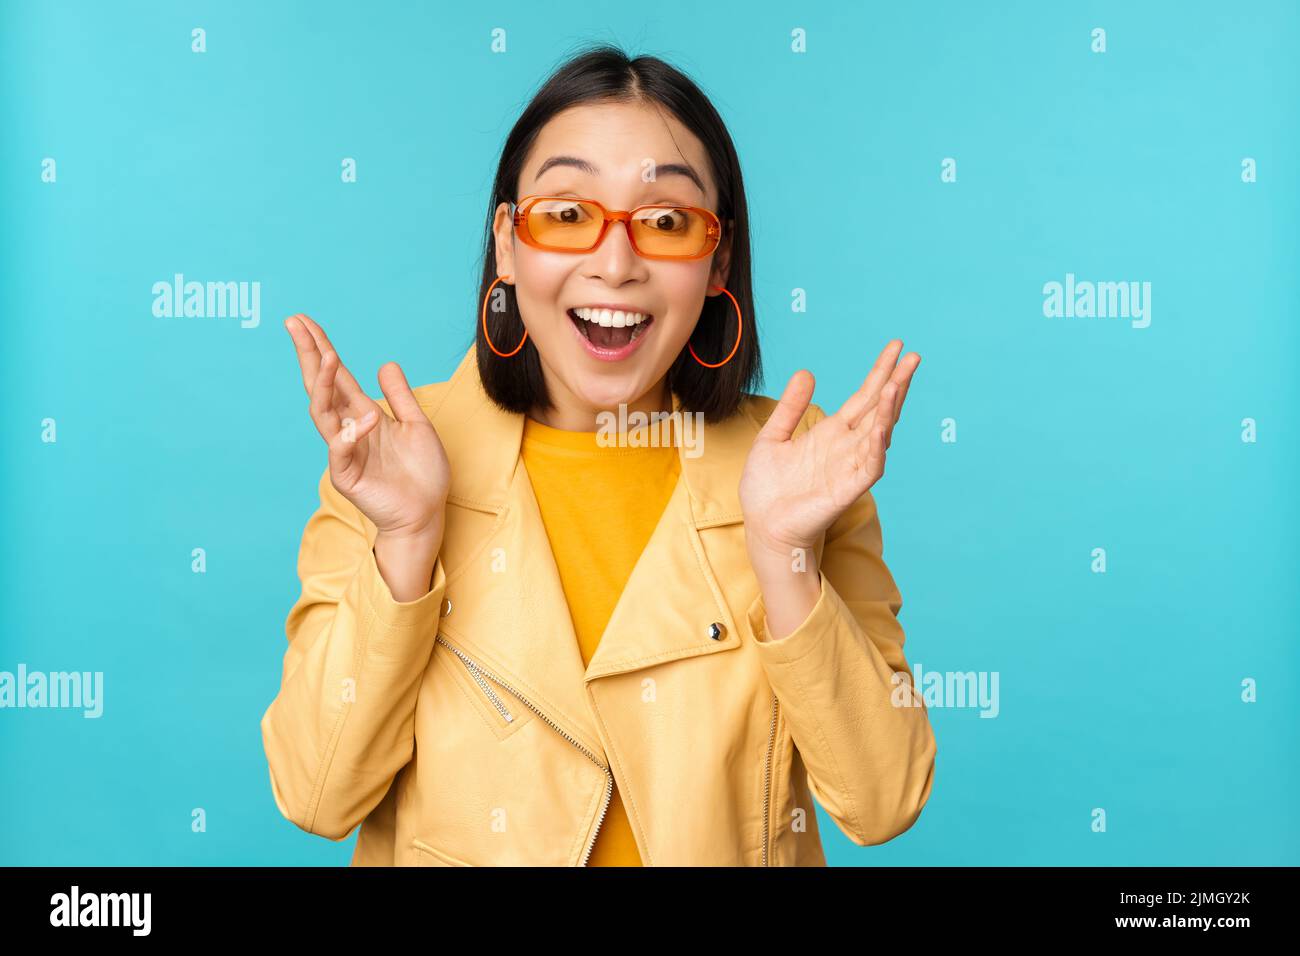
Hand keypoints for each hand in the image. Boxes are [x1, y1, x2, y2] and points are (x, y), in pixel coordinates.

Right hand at [285, 313, 450, 542]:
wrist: (427, 513)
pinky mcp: (348, 478)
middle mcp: (348, 430)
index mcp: (362, 415)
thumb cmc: (422, 473)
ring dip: (324, 385)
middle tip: (295, 325)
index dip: (322, 349)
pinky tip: (363, 419)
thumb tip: (385, 364)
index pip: (337, 377)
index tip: (304, 322)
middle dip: (309, 356)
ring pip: (323, 415)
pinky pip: (340, 453)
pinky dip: (348, 435)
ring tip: (329, 357)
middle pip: (321, 387)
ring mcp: (345, 453)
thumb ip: (400, 397)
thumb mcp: (417, 425)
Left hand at [739, 340, 918, 561]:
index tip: (896, 346)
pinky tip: (883, 427)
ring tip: (897, 384)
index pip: (864, 397)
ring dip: (890, 410)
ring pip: (880, 434)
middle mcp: (847, 446)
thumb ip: (790, 407)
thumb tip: (806, 372)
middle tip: (914, 357)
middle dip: (897, 384)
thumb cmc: (767, 488)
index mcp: (831, 432)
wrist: (762, 526)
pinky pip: (870, 466)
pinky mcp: (847, 490)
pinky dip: (878, 447)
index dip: (880, 372)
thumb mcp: (772, 437)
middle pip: (880, 410)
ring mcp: (850, 467)